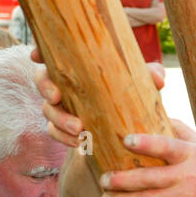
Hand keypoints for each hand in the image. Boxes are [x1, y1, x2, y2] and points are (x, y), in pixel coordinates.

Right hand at [33, 45, 166, 149]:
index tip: (36, 56)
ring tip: (79, 129)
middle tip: (56, 96)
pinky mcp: (63, 129)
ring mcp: (60, 107)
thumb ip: (149, 76)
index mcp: (76, 65)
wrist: (126, 127)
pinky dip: (65, 138)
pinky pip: (55, 133)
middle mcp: (63, 83)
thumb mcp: (140, 84)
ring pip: (47, 110)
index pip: (52, 54)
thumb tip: (158, 79)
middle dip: (45, 87)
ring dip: (60, 119)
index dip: (39, 52)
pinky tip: (79, 144)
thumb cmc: (129, 93)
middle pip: (41, 80)